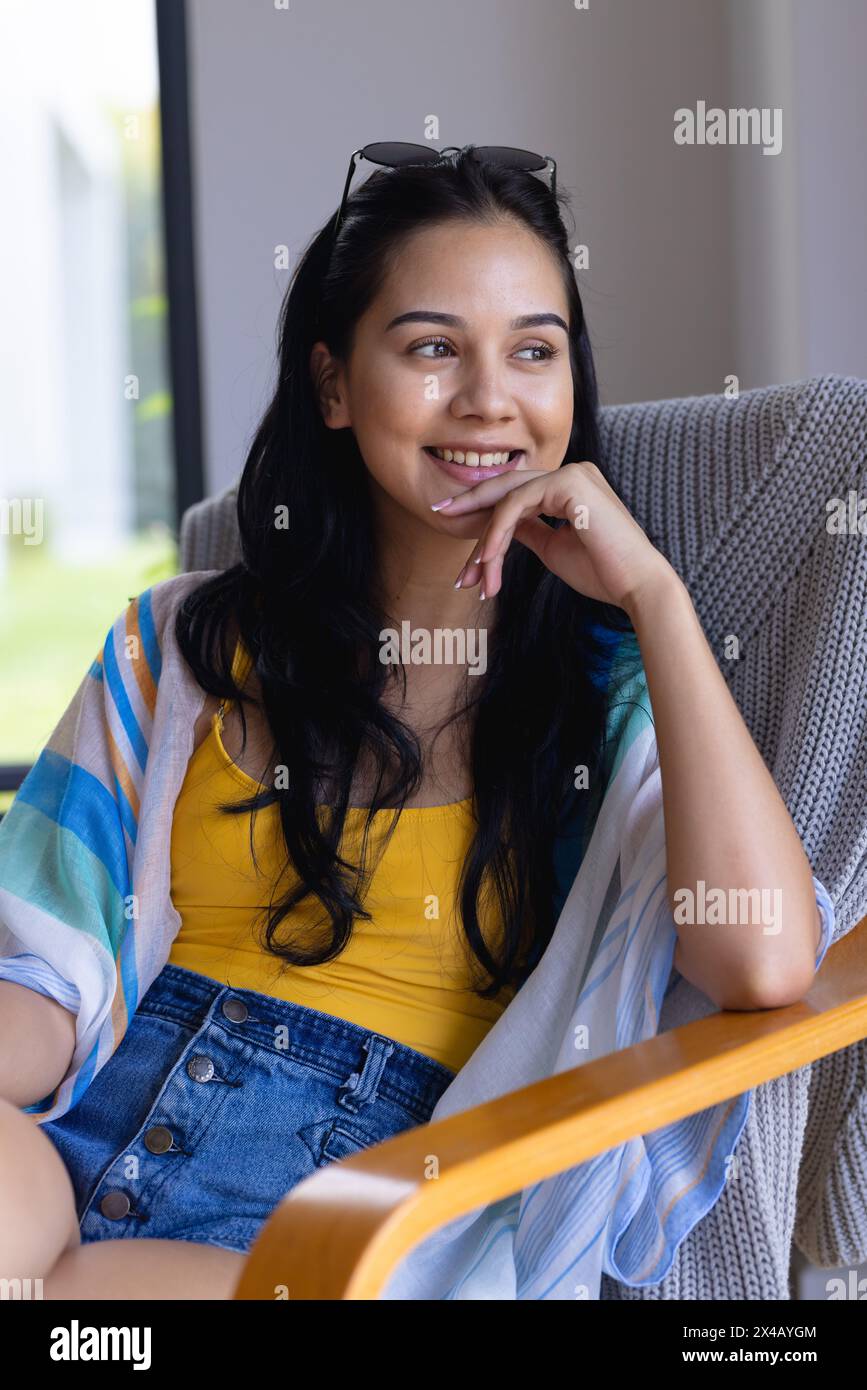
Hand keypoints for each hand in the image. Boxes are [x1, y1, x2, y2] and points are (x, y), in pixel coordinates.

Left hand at [436, 461, 675, 613]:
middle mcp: (572, 473)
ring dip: (485, 539)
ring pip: (508, 499)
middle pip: (507, 487)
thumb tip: (501, 526)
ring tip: (471, 574)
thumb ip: (528, 531)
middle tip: (439, 513)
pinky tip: (487, 560)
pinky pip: (517, 505)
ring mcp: (572, 474)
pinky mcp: (569, 483)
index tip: (458, 531)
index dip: (485, 513)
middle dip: (470, 503)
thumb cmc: (602, 573)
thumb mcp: (553, 548)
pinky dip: (497, 533)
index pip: (517, 494)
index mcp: (571, 487)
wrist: (635, 586)